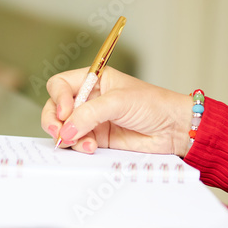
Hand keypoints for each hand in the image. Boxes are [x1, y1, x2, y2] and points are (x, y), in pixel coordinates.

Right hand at [40, 67, 192, 155]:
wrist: (173, 128)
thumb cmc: (154, 104)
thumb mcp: (119, 102)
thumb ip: (90, 114)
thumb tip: (67, 129)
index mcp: (93, 80)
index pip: (61, 85)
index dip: (58, 98)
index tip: (66, 112)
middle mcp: (89, 99)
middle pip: (56, 108)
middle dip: (54, 121)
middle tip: (59, 132)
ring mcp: (92, 120)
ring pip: (64, 128)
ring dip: (68, 137)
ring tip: (84, 142)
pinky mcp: (97, 138)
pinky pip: (77, 143)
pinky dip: (79, 147)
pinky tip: (91, 147)